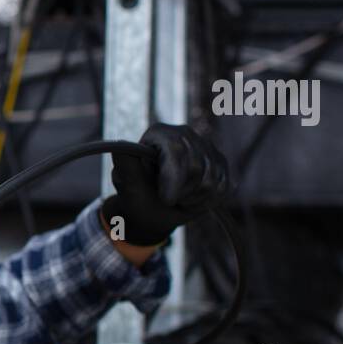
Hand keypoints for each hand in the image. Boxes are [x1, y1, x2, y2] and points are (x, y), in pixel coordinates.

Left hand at [101, 125, 229, 246]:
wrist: (154, 210)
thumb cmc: (138, 196)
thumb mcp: (128, 185)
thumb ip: (125, 166)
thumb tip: (119, 148)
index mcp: (159, 133)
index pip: (177, 150)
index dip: (174, 179)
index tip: (165, 200)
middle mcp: (185, 133)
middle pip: (197, 166)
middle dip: (182, 193)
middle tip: (167, 200)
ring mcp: (205, 147)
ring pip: (212, 179)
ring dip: (194, 199)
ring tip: (178, 199)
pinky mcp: (220, 162)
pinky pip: (223, 187)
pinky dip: (207, 201)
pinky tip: (192, 199)